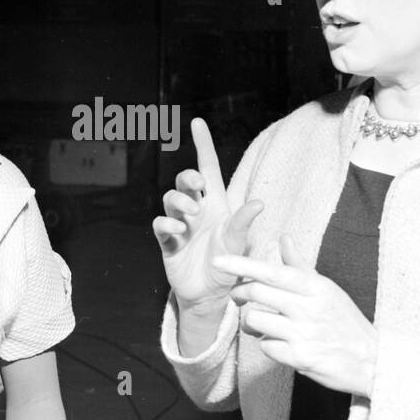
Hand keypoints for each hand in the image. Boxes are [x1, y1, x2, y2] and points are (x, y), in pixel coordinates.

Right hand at [152, 117, 263, 310]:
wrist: (209, 296)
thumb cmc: (227, 267)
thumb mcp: (237, 244)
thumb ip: (243, 224)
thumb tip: (259, 203)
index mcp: (216, 205)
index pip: (208, 168)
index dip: (203, 145)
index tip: (197, 122)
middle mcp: (197, 211)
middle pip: (185, 181)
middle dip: (188, 178)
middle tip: (198, 187)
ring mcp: (181, 225)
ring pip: (170, 199)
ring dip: (179, 200)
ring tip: (190, 214)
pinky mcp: (168, 243)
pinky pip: (160, 224)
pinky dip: (166, 223)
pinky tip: (178, 230)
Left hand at [213, 234, 378, 396]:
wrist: (371, 361)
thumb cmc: (345, 321)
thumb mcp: (327, 289)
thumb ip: (300, 265)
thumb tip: (284, 237)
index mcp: (315, 287)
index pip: (271, 271)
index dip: (241, 265)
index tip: (218, 261)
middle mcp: (308, 308)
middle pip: (257, 293)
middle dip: (240, 293)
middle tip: (238, 296)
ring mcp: (303, 334)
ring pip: (255, 321)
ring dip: (251, 323)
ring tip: (262, 324)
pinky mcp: (299, 358)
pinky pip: (265, 346)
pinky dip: (267, 344)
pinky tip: (279, 344)